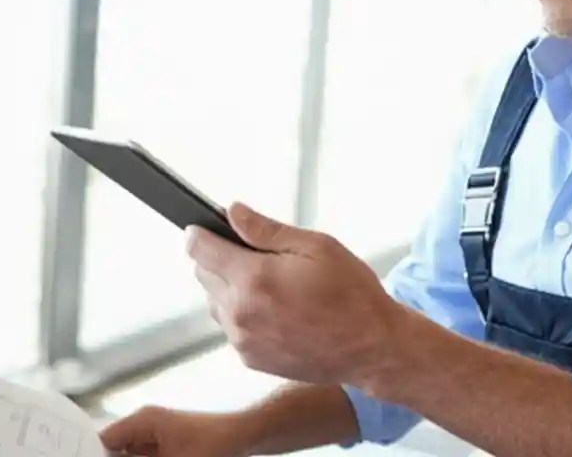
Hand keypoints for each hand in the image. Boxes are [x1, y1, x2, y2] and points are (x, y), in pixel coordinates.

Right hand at [99, 405, 257, 456]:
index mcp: (142, 421)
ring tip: (166, 456)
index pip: (101, 441)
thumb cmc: (215, 445)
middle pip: (114, 452)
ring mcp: (157, 437)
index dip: (90, 454)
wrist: (248, 437)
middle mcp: (146, 426)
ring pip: (131, 456)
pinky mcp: (168, 448)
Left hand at [186, 203, 406, 386]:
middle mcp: (240, 313)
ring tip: (273, 287)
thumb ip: (267, 231)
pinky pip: (232, 328)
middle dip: (221, 259)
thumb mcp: (317, 247)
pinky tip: (278, 311)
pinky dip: (244, 315)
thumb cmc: (351, 295)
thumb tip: (233, 213)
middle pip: (203, 275)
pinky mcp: (250, 358)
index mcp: (254, 279)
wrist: (371, 347)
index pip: (200, 249)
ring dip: (231, 289)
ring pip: (215, 302)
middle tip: (259, 258)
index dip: (200, 233)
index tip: (204, 228)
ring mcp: (243, 340)